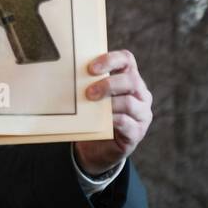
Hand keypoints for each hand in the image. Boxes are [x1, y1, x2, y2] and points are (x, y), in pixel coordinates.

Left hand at [73, 50, 152, 175]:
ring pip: (130, 103)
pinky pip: (126, 123)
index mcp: (130, 80)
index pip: (127, 60)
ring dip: (109, 104)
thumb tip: (66, 73)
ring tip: (92, 106)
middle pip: (131, 80)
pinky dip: (112, 120)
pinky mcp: (137, 132)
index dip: (111, 59)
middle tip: (88, 93)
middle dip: (108, 84)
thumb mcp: (92, 98)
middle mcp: (141, 95)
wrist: (97, 147)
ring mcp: (142, 114)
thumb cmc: (94, 117)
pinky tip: (100, 120)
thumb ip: (87, 85)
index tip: (91, 68)